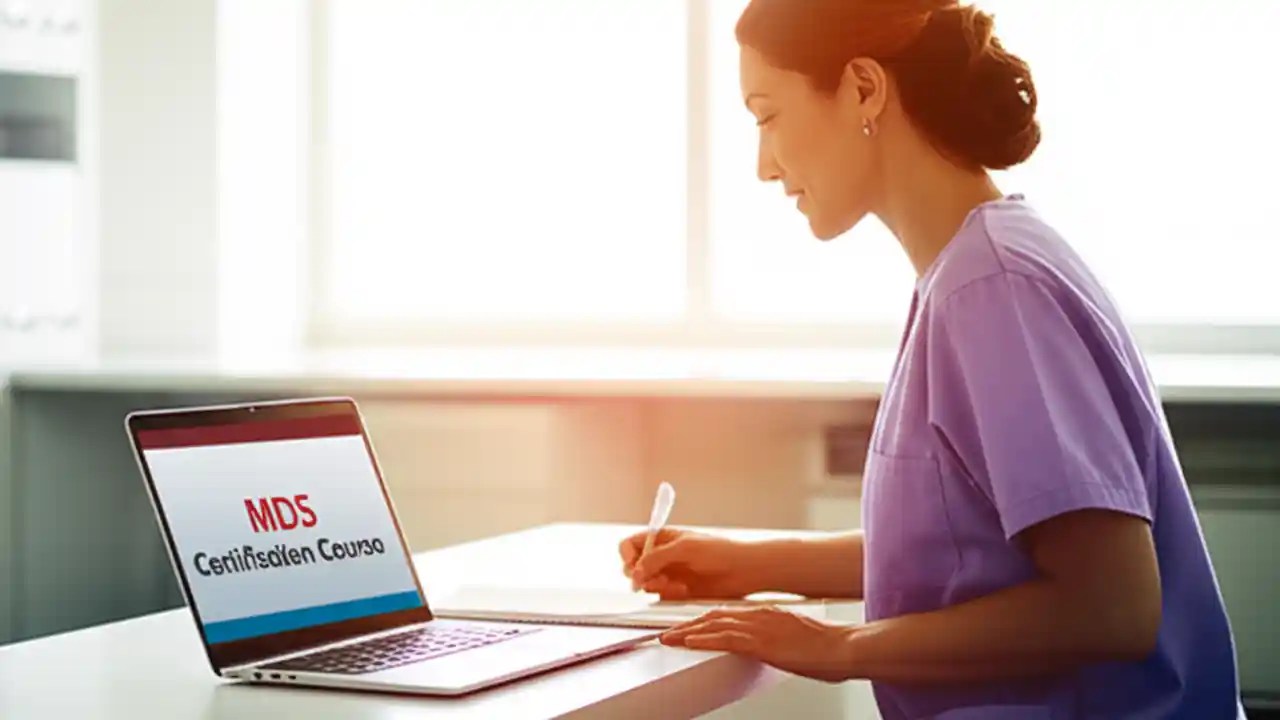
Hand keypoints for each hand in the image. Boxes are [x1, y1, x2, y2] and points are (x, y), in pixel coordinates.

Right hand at [619, 528, 759, 599]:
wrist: (743, 571)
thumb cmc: (720, 551)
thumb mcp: (684, 548)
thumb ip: (656, 558)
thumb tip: (635, 572)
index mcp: (663, 538)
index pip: (631, 544)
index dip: (627, 556)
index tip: (633, 566)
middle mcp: (663, 555)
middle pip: (634, 566)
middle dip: (641, 575)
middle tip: (656, 579)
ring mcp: (670, 573)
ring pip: (647, 583)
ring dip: (657, 586)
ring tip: (676, 585)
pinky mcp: (678, 590)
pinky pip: (661, 596)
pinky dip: (669, 595)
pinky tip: (684, 591)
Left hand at [659, 606, 856, 682]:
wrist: (845, 647)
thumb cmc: (828, 647)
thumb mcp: (796, 638)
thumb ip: (778, 639)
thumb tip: (770, 647)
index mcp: (768, 613)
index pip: (728, 614)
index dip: (704, 620)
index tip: (688, 626)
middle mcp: (760, 615)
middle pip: (715, 617)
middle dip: (690, 625)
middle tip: (669, 631)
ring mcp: (760, 627)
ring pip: (715, 626)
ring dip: (689, 632)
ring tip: (669, 638)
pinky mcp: (763, 642)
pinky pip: (727, 639)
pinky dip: (706, 639)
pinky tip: (691, 642)